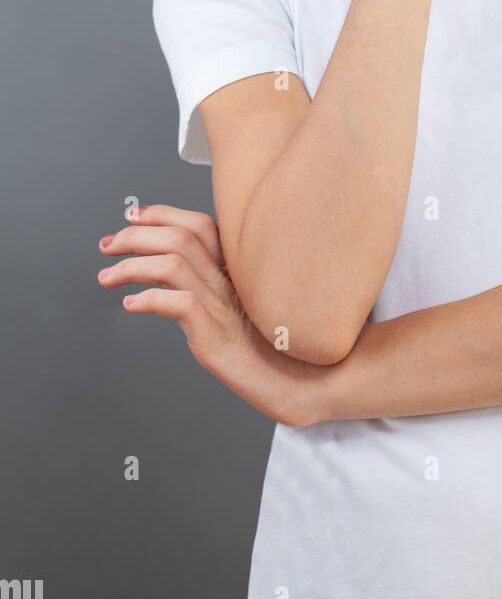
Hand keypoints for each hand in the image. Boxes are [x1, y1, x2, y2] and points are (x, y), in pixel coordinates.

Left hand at [96, 204, 323, 427]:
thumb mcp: (238, 308)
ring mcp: (225, 307)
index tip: (131, 218)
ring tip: (106, 277)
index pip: (199, 223)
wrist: (298, 384)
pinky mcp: (219, 336)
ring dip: (131, 266)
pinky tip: (131, 306)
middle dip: (135, 236)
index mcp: (237, 269)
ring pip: (174, 264)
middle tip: (107, 246)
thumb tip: (177, 269)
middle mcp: (232, 280)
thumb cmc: (267, 350)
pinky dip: (150, 300)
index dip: (161, 214)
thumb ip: (216, 285)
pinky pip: (181, 304)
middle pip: (180, 237)